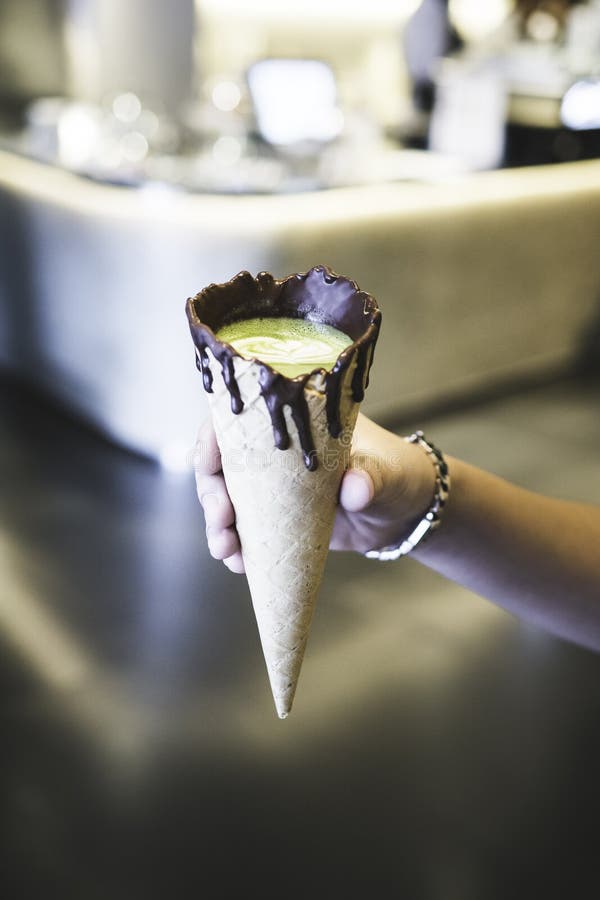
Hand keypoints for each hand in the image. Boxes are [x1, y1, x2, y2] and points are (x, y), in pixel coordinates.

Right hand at [193, 413, 435, 571]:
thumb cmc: (398, 475)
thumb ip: (372, 477)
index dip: (215, 435)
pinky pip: (244, 532)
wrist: (404, 513)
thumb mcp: (388, 473)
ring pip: (226, 501)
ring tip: (226, 550)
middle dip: (211, 491)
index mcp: (297, 424)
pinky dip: (236, 548)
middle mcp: (276, 453)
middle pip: (222, 463)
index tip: (208, 459)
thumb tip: (355, 489)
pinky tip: (237, 562)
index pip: (243, 418)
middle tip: (221, 516)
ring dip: (217, 525)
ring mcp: (272, 488)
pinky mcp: (276, 520)